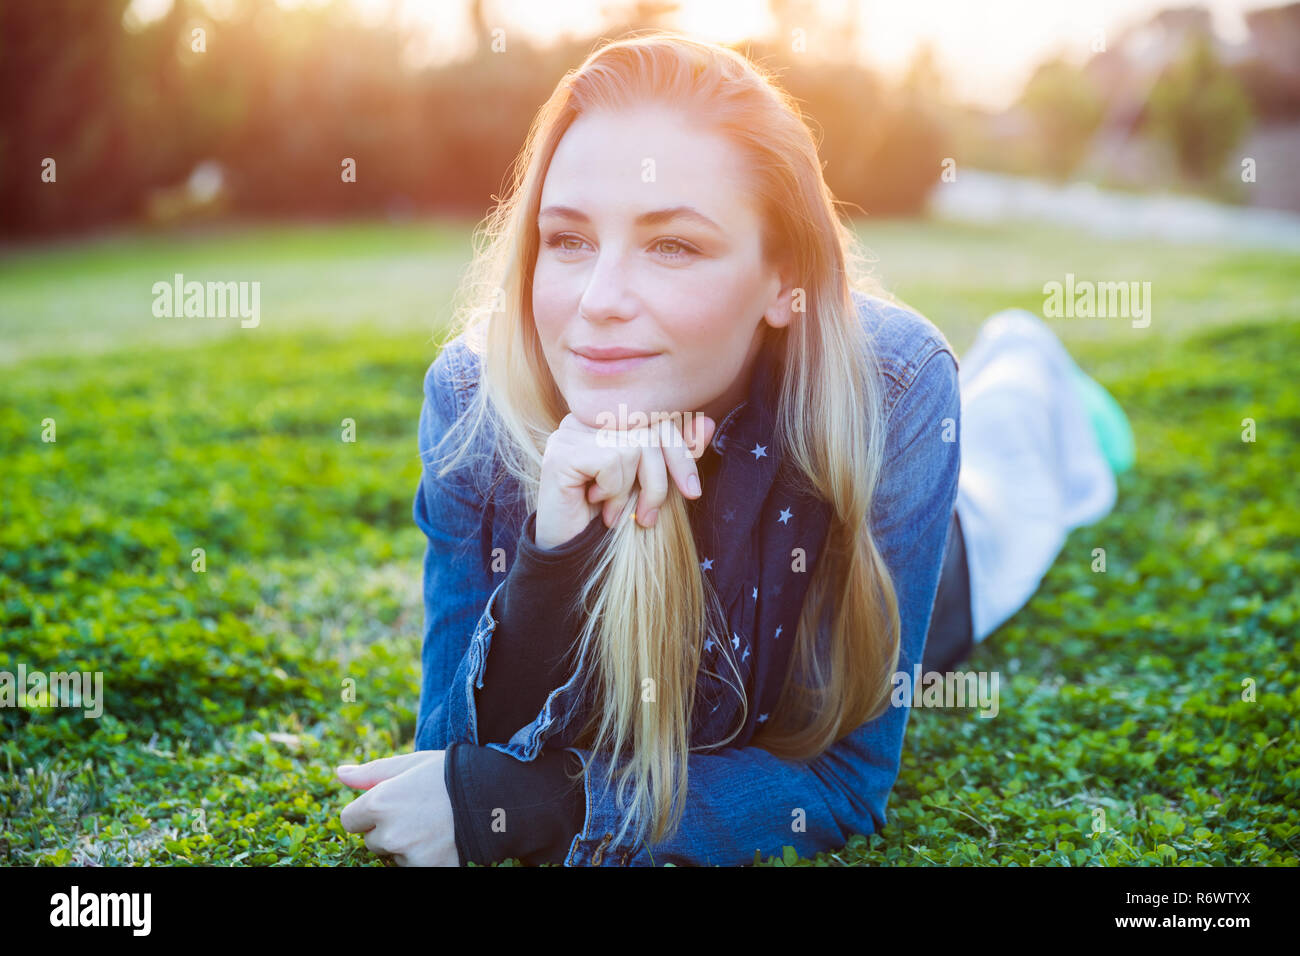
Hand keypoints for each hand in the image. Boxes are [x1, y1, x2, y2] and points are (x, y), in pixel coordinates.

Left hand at [336, 751, 458, 866]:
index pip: (349, 820)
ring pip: (392, 856)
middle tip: (418, 813)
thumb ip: (371, 772)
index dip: (367, 812)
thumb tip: (340, 774)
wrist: (493, 796)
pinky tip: (441, 841)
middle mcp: (389, 833)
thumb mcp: (410, 764)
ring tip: (432, 826)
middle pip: (371, 841)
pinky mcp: (427, 870)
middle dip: (387, 830)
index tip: (390, 805)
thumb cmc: (448, 775)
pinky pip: (412, 867)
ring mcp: (409, 856)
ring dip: (405, 846)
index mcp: (379, 803)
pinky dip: (424, 858)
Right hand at [536, 412, 715, 549]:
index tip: (692, 490)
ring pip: (635, 446)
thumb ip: (674, 455)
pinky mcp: (562, 452)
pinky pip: (612, 460)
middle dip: (662, 478)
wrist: (568, 556)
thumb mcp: (648, 486)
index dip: (682, 452)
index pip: (656, 417)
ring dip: (632, 491)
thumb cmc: (606, 518)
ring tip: (615, 512)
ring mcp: (570, 432)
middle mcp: (585, 419)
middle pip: (650, 428)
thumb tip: (707, 423)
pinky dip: (613, 491)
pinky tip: (596, 505)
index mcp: (605, 420)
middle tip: (650, 515)